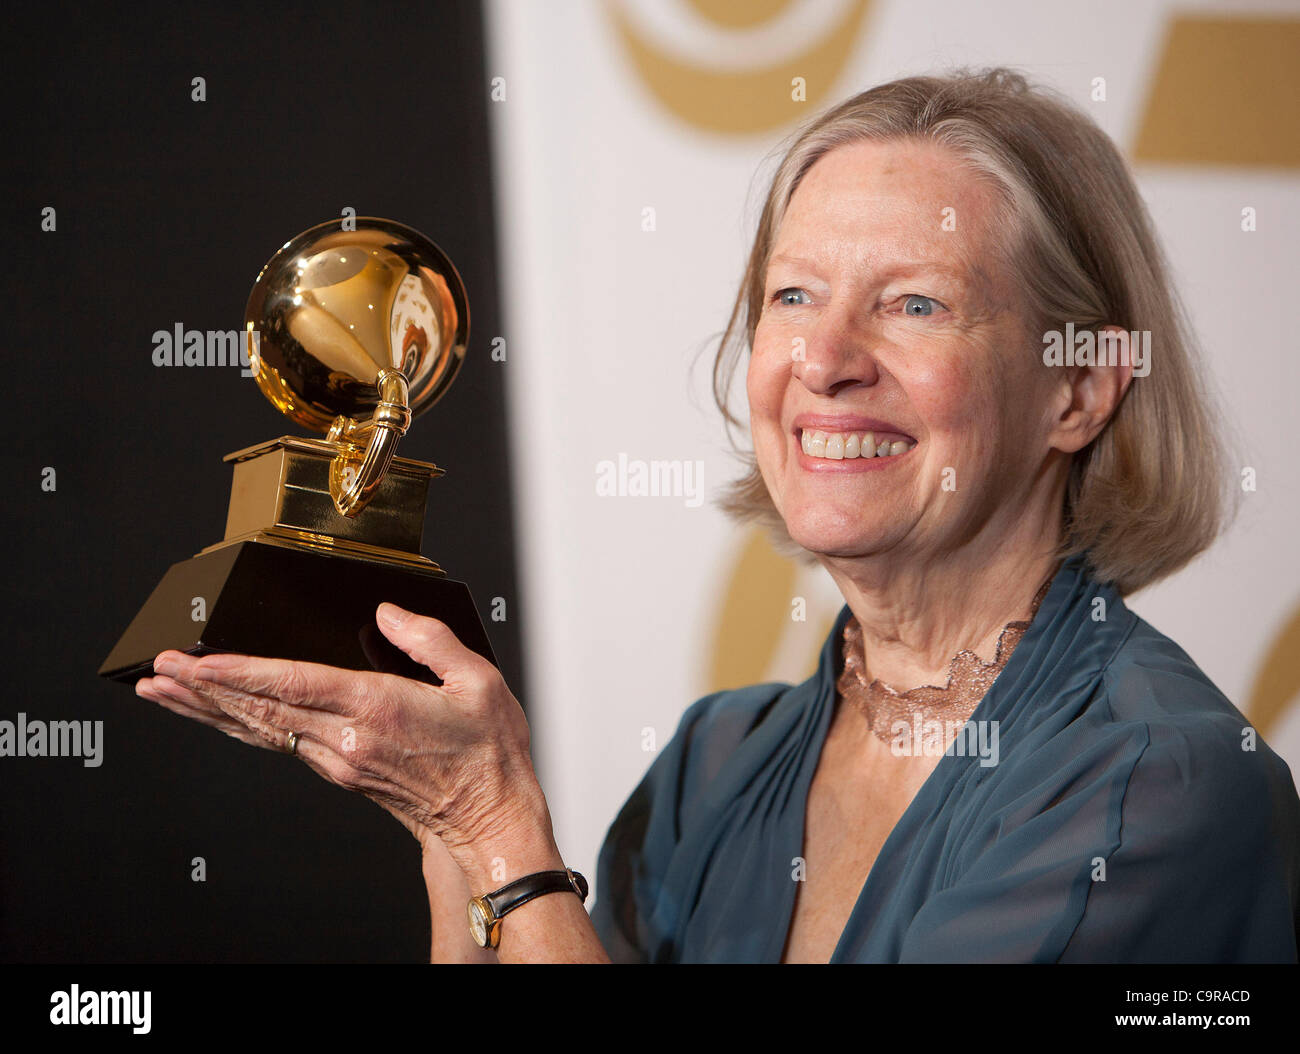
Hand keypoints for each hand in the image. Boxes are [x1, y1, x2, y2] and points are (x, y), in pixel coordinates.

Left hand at [135, 604, 551, 868]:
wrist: (487, 819)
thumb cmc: (488, 757)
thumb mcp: (478, 682)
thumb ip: (428, 639)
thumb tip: (389, 613)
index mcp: (377, 709)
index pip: (293, 685)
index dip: (239, 673)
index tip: (198, 662)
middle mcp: (347, 739)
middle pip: (260, 709)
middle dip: (203, 688)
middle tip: (159, 669)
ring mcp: (338, 760)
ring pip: (260, 729)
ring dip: (209, 709)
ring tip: (167, 691)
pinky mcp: (339, 772)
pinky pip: (277, 743)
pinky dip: (240, 725)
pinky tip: (221, 716)